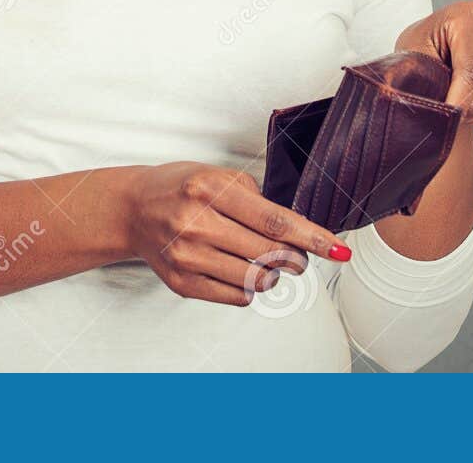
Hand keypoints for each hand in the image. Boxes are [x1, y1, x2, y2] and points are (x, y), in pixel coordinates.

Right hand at [119, 162, 351, 306]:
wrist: (133, 210)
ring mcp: (187, 257)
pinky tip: (240, 269)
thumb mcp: (218, 176)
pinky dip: (249, 286)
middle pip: (270, 254)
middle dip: (296, 258)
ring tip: (264, 259)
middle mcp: (197, 224)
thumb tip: (300, 232)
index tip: (338, 249)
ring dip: (273, 273)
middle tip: (298, 255)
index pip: (274, 221)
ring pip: (257, 280)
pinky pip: (237, 296)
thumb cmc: (181, 188)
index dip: (312, 237)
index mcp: (210, 190)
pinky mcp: (182, 283)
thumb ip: (257, 200)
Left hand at [394, 0, 472, 126]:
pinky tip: (468, 101)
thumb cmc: (422, 47)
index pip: (471, 70)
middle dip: (461, 107)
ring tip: (452, 101)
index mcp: (469, 15)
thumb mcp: (412, 54)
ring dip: (471, 113)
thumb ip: (424, 75)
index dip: (458, 100)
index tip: (447, 119)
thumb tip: (440, 108)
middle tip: (441, 107)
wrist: (437, 46)